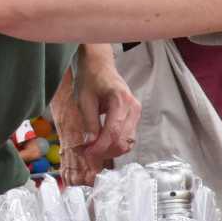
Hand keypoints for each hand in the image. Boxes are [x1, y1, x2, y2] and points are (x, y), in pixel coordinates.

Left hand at [53, 45, 139, 185]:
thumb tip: (90, 144)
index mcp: (121, 100)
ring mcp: (136, 113)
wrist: (100, 66)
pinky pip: (128, 138)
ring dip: (110, 151)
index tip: (85, 154)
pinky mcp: (134, 118)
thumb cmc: (91, 79)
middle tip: (85, 153)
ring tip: (91, 150)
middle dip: (104, 152)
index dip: (99, 147)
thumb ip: (89, 122)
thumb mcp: (84, 100)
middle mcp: (133, 108)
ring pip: (127, 143)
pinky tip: (101, 145)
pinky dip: (115, 146)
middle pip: (123, 141)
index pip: (113, 132)